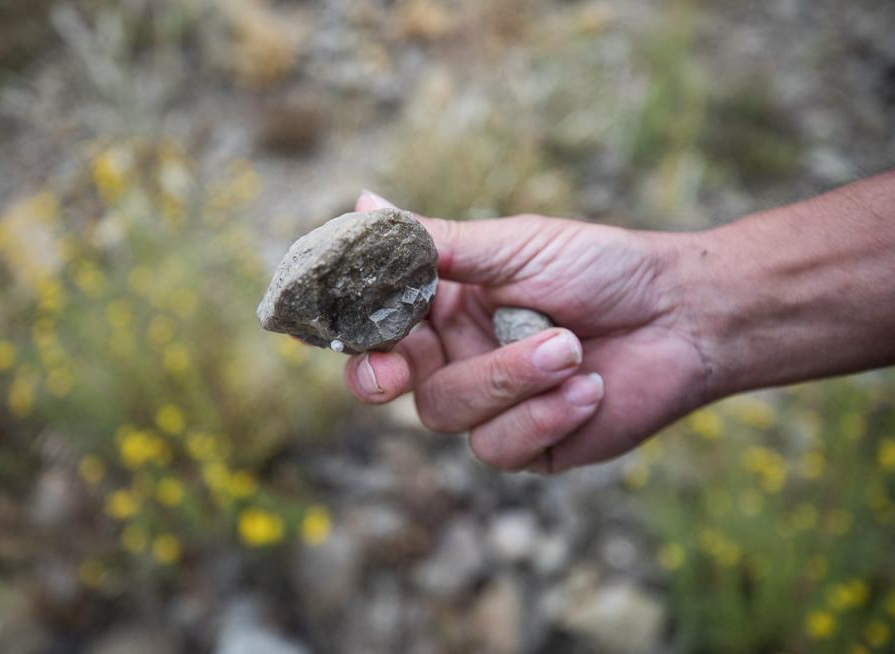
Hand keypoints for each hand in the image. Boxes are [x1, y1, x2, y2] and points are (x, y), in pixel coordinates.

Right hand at [344, 191, 708, 472]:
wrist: (683, 314)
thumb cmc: (601, 267)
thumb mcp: (514, 246)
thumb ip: (436, 242)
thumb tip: (363, 203)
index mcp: (448, 309)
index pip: (380, 328)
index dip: (359, 335)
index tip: (359, 331)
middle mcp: (461, 358)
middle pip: (400, 382)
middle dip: (390, 377)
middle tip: (394, 372)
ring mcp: (494, 406)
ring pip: (449, 414)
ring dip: (508, 379)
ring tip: (570, 347)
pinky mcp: (530, 446)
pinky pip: (500, 447)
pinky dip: (544, 415)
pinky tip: (589, 388)